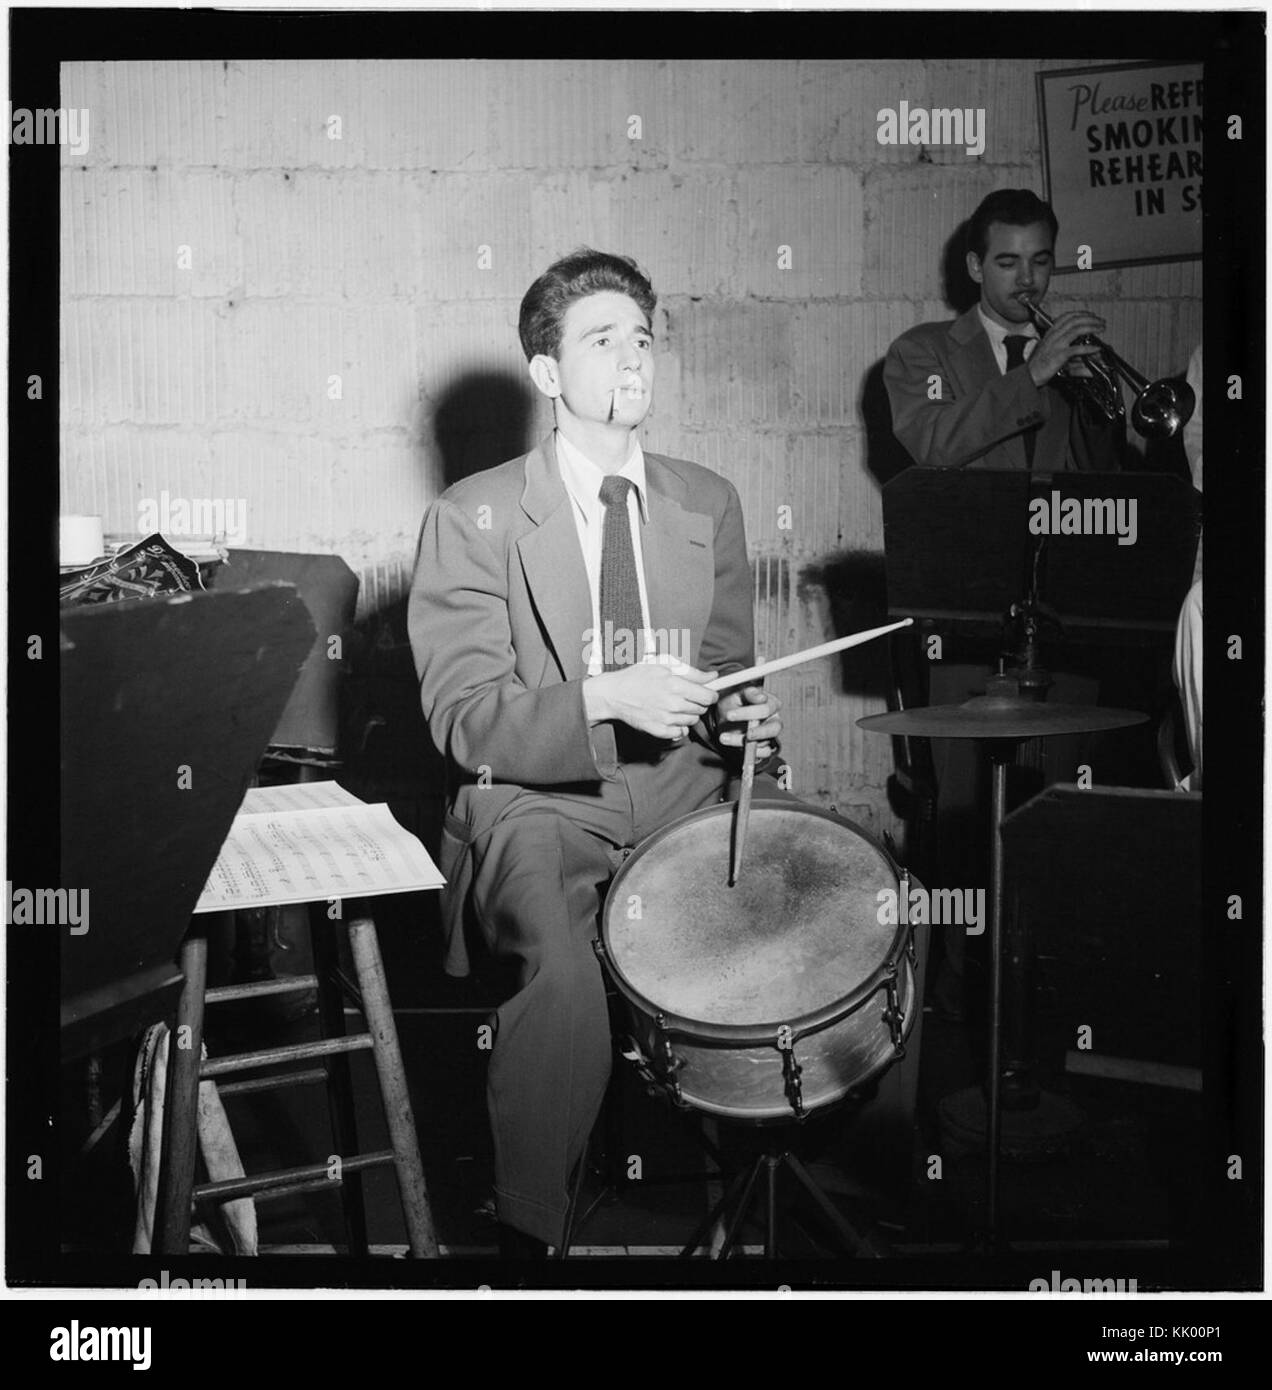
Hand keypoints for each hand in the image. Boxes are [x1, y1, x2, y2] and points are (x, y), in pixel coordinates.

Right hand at [583, 662, 717, 740]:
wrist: (614, 694)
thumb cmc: (638, 676)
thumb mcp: (664, 665)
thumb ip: (691, 671)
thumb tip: (713, 676)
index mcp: (676, 685)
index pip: (708, 697)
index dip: (711, 694)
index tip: (707, 693)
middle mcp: (673, 704)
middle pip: (702, 709)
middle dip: (698, 703)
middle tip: (686, 696)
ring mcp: (666, 719)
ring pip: (692, 721)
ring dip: (689, 714)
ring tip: (675, 705)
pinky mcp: (659, 731)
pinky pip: (680, 733)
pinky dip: (679, 726)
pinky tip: (670, 717)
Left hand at [716, 684, 781, 760]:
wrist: (725, 717)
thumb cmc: (734, 702)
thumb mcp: (738, 694)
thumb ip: (749, 693)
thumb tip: (761, 697)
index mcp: (772, 704)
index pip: (766, 709)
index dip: (748, 713)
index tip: (729, 715)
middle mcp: (774, 720)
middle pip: (773, 729)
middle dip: (758, 732)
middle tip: (744, 734)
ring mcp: (769, 736)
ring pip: (764, 743)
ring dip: (743, 742)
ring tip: (724, 738)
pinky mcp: (763, 748)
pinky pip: (761, 754)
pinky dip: (749, 754)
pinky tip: (736, 748)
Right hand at [1026, 310, 1106, 387]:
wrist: (1028, 375)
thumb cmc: (1038, 365)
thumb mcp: (1049, 350)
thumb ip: (1063, 345)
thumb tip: (1079, 345)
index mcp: (1050, 333)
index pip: (1067, 316)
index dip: (1081, 314)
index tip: (1091, 315)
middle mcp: (1053, 336)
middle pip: (1075, 320)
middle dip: (1090, 318)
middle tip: (1100, 321)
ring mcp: (1056, 345)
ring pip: (1077, 329)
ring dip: (1092, 327)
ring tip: (1101, 329)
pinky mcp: (1059, 355)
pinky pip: (1076, 349)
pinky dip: (1088, 348)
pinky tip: (1096, 348)